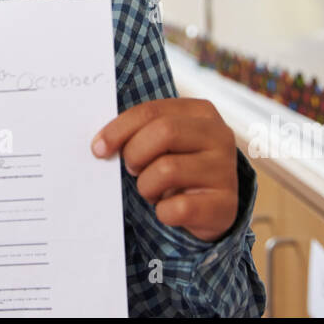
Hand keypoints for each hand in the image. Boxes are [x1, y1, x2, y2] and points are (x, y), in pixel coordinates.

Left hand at [91, 97, 238, 242]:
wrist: (210, 207)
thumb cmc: (177, 166)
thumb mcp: (162, 142)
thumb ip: (140, 132)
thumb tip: (100, 143)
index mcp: (201, 112)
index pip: (151, 111)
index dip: (119, 129)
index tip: (98, 148)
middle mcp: (220, 136)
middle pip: (164, 132)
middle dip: (135, 154)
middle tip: (131, 169)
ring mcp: (225, 170)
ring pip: (167, 170)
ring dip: (147, 186)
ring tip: (153, 190)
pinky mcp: (225, 204)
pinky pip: (178, 208)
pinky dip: (163, 212)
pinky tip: (168, 210)